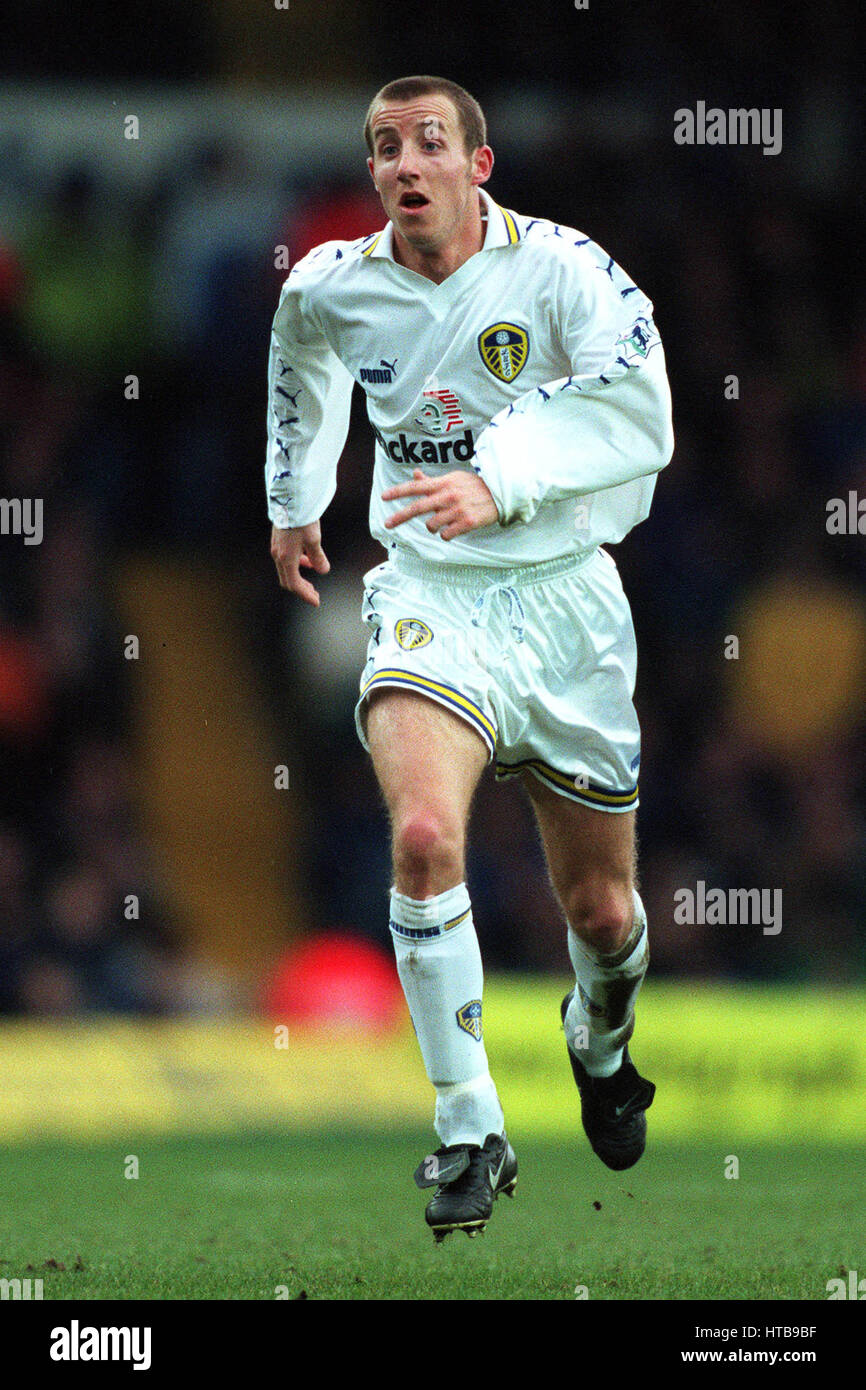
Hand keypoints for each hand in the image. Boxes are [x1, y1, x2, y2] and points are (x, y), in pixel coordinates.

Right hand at [270, 520, 329, 605]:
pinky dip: (297, 564)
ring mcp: (277, 548)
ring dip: (299, 577)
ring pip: (286, 570)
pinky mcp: (278, 540)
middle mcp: (278, 555)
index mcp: (286, 558)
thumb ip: (318, 558)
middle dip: (302, 589)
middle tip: (314, 594)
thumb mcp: (314, 540)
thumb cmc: (302, 519)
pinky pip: (286, 559)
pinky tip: (307, 561)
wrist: (289, 499)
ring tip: (312, 579)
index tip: (316, 601)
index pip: (295, 584)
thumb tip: (323, 570)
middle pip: (288, 580)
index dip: (305, 595)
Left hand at [381, 469, 499, 539]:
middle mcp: (448, 496)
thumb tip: (414, 474)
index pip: (416, 487)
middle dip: (399, 516)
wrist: (501, 494)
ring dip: (434, 526)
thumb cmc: (474, 486)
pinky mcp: (466, 523)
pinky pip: (446, 535)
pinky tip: (455, 528)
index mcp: (443, 483)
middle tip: (387, 524)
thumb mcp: (454, 479)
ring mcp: (457, 510)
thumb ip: (432, 481)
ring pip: (431, 525)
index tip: (384, 497)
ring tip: (445, 521)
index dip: (398, 492)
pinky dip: (447, 534)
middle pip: (417, 508)